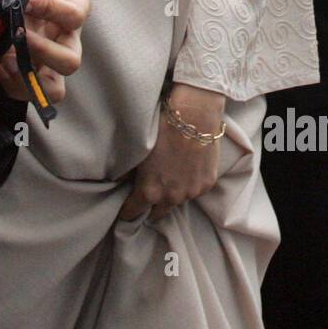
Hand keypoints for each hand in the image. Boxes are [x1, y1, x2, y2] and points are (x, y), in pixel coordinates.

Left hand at [0, 0, 88, 106]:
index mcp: (69, 4)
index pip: (79, 12)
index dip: (56, 10)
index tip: (27, 0)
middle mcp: (65, 36)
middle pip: (72, 59)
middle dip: (42, 50)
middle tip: (13, 36)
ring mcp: (49, 61)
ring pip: (57, 86)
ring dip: (31, 74)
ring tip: (3, 58)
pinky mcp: (30, 78)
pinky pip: (31, 93)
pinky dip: (14, 84)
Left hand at [118, 84, 225, 221]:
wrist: (194, 115)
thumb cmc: (161, 129)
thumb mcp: (138, 151)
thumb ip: (129, 172)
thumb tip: (118, 181)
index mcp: (150, 191)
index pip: (133, 212)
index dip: (127, 212)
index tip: (125, 210)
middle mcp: (172, 197)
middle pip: (158, 213)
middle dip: (151, 207)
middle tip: (147, 198)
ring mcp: (192, 192)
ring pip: (178, 201)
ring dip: (172, 194)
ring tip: (169, 178)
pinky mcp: (208, 183)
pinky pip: (195, 190)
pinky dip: (189, 184)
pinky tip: (187, 169)